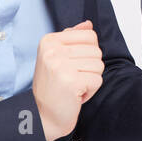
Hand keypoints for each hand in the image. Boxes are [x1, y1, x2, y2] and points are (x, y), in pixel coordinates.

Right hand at [32, 19, 103, 140]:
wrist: (42, 116)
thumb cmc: (51, 87)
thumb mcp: (56, 57)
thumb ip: (72, 38)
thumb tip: (88, 24)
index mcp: (49, 41)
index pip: (89, 35)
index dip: (87, 53)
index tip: (71, 65)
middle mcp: (53, 51)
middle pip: (96, 51)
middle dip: (89, 68)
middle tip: (71, 79)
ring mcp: (61, 66)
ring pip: (98, 65)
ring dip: (90, 80)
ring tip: (73, 87)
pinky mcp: (72, 82)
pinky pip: (98, 80)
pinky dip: (90, 91)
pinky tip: (75, 95)